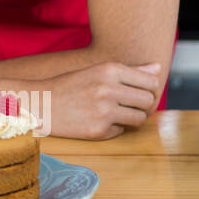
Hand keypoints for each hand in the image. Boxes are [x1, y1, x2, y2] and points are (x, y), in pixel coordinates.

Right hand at [42, 62, 161, 139]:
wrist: (39, 103)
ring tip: (114, 113)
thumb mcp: (98, 71)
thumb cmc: (70, 85)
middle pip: (148, 101)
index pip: (150, 82)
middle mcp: (108, 88)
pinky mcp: (98, 130)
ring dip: (131, 117)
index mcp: (109, 69)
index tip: (138, 92)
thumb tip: (159, 68)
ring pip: (139, 118)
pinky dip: (113, 128)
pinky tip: (97, 120)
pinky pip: (121, 130)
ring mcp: (104, 110)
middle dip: (142, 105)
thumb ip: (131, 71)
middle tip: (126, 104)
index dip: (149, 89)